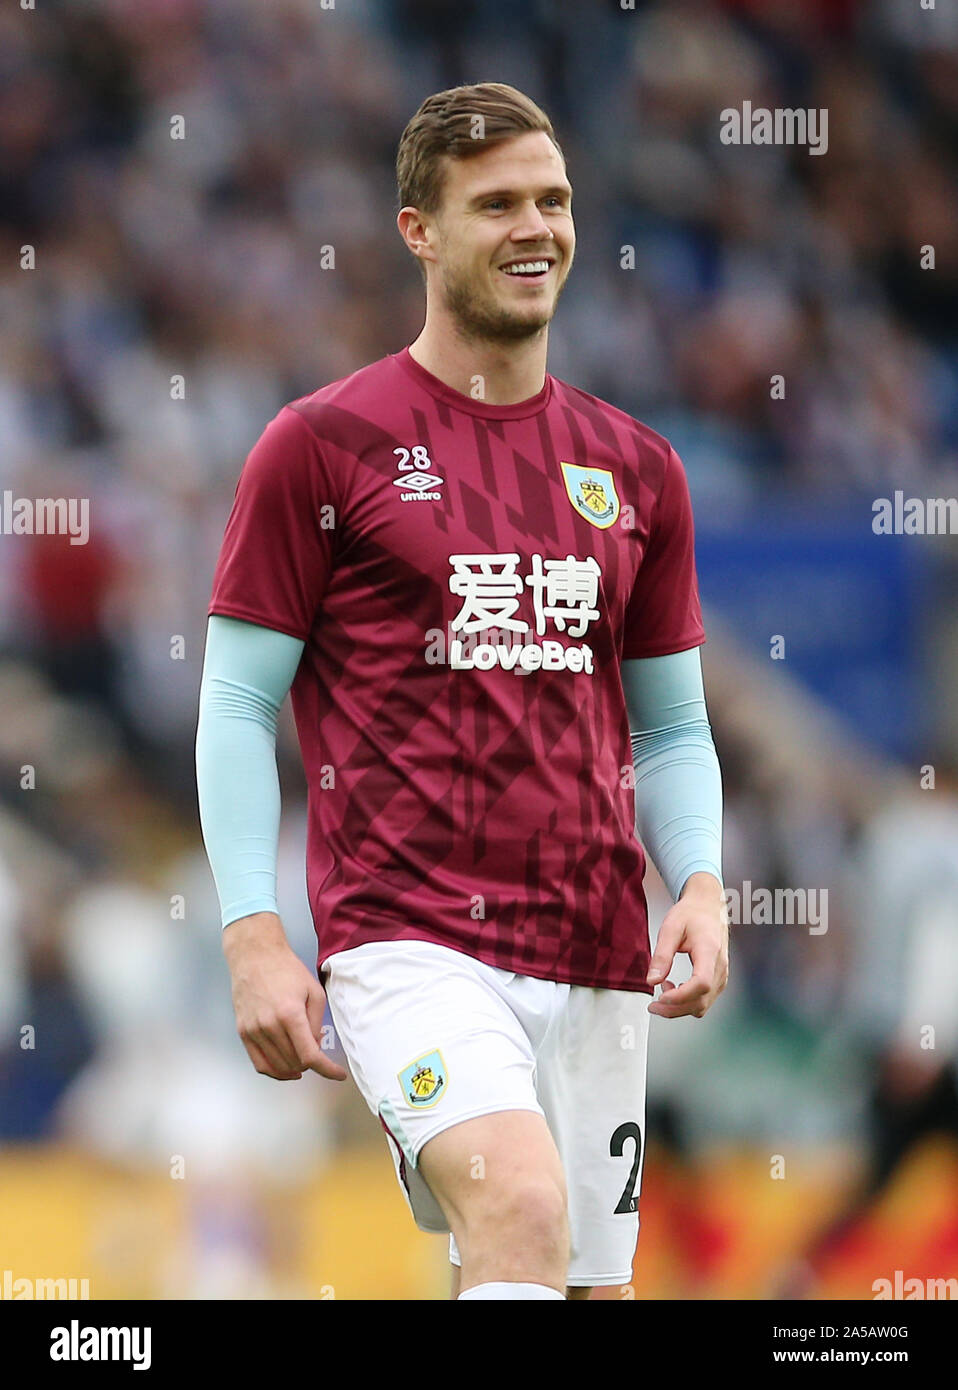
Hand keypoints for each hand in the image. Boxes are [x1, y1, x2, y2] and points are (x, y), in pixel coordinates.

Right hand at [222, 911, 347, 1080]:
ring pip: (278, 1066)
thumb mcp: (314, 992)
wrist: (255, 956)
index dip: (327, 1069)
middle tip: (319, 1053)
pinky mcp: (243, 1032)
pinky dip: (274, 1071)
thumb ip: (317, 1023)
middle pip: (295, 1063)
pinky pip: (259, 1063)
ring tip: (304, 1060)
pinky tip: (285, 1069)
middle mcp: (269, 1026)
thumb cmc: (286, 970)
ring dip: (295, 1069)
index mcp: (290, 1014)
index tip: (338, 1074)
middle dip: (312, 1064)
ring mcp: (253, 1030)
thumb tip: (315, 1046)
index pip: (310, 1056)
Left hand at [646, 873, 728, 1018]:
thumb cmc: (691, 914)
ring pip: (704, 1004)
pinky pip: (705, 999)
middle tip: (653, 1005)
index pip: (701, 983)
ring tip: (663, 990)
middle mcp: (720, 966)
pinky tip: (675, 989)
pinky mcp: (719, 978)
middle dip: (675, 1008)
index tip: (661, 997)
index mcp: (710, 951)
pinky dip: (688, 1002)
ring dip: (681, 1007)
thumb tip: (652, 981)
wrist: (707, 906)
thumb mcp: (670, 928)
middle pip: (702, 1000)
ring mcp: (722, 974)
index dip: (681, 995)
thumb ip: (662, 956)